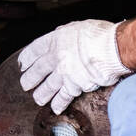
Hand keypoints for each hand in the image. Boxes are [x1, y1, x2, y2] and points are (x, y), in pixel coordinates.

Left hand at [17, 19, 131, 113]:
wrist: (112, 48)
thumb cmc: (100, 35)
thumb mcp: (78, 27)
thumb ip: (67, 34)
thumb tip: (62, 37)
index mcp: (56, 40)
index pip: (35, 50)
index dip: (27, 58)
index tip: (23, 64)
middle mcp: (56, 57)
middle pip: (37, 71)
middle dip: (29, 79)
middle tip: (25, 84)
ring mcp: (63, 73)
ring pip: (46, 87)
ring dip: (41, 94)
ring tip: (38, 99)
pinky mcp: (74, 86)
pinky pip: (63, 97)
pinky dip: (58, 104)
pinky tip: (56, 108)